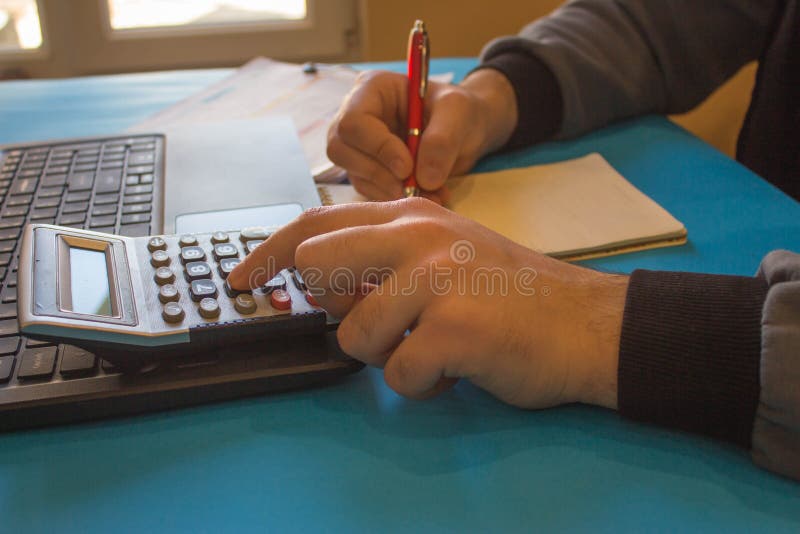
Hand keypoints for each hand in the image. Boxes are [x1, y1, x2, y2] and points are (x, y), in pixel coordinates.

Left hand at [228, 199, 626, 409]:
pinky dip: (422, 384)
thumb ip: (386, 256)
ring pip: (354, 337)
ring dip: (389, 356)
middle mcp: (419, 236)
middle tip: (383, 320)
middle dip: (336, 308)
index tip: (240, 281)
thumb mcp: (446, 252)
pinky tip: (455, 368)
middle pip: (317, 267)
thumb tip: (320, 282)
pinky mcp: (454, 328)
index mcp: (411, 215)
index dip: (267, 253)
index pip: (315, 223)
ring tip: (433, 346)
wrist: (586, 323)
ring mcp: (436, 279)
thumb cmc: (513, 292)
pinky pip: (399, 376)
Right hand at [327, 68, 517, 201]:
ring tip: (431, 194)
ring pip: (354, 174)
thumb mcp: (458, 113)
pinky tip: (427, 195)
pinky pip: (370, 190)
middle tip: (412, 187)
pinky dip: (397, 199)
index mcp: (372, 89)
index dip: (377, 148)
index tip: (407, 168)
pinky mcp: (368, 170)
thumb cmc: (459, 111)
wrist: (467, 131)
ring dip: (390, 191)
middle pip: (341, 150)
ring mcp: (360, 146)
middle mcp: (357, 116)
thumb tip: (425, 178)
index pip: (354, 122)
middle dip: (378, 174)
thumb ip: (443, 139)